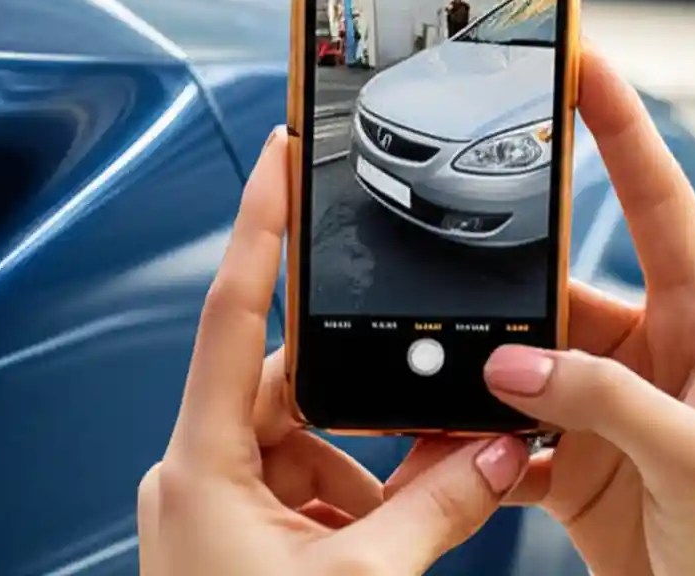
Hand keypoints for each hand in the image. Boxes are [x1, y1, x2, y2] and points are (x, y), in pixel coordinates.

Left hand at [137, 127, 529, 574]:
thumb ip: (435, 510)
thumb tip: (498, 451)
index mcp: (201, 464)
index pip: (231, 315)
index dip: (258, 229)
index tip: (276, 158)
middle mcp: (196, 470)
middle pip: (289, 392)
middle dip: (362, 406)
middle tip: (427, 425)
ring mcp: (210, 503)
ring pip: (302, 445)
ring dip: (362, 472)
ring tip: (401, 525)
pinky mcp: (228, 532)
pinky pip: (296, 485)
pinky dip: (346, 501)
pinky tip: (378, 541)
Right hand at [389, 49, 694, 574]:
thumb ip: (604, 400)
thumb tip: (511, 360)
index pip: (656, 208)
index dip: (620, 132)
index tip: (582, 67)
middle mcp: (646, 356)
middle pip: (555, 286)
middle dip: (502, 286)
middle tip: (452, 278)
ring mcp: (595, 403)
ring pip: (512, 353)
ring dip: (475, 364)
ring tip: (446, 373)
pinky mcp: (558, 453)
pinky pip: (493, 420)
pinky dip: (463, 425)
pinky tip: (445, 431)